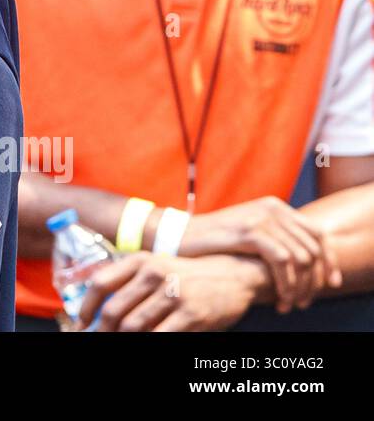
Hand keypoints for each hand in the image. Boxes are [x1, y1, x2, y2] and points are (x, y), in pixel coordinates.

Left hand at [77, 252, 258, 331]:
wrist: (232, 275)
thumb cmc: (185, 275)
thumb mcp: (154, 267)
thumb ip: (128, 281)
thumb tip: (96, 309)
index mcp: (140, 260)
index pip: (100, 283)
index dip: (85, 307)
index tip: (81, 323)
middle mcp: (154, 274)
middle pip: (113, 310)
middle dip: (101, 331)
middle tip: (98, 339)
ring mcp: (173, 295)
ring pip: (133, 327)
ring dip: (120, 339)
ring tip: (117, 343)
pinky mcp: (191, 315)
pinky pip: (160, 336)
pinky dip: (147, 343)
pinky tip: (144, 344)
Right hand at [179, 196, 340, 311]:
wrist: (180, 236)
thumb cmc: (214, 241)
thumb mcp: (250, 233)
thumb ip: (276, 237)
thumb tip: (308, 261)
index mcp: (275, 206)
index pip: (318, 234)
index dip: (329, 261)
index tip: (330, 285)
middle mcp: (272, 208)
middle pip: (314, 248)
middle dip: (314, 280)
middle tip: (304, 302)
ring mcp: (261, 218)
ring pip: (301, 258)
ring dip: (300, 287)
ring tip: (289, 304)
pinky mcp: (249, 231)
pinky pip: (283, 262)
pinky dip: (286, 285)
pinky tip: (279, 298)